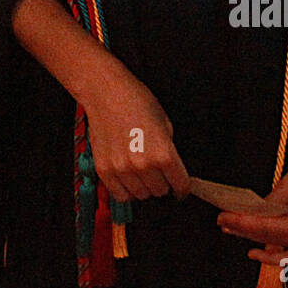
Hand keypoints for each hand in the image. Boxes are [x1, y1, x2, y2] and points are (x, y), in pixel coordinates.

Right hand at [79, 65, 189, 204]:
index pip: (180, 185)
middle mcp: (143, 164)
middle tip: (158, 172)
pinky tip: (128, 177)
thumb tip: (171, 170)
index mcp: (163, 153)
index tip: (180, 187)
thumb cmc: (136, 101)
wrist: (106, 92)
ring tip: (141, 172)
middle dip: (163, 183)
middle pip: (160, 192)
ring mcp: (122, 169)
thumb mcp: (165, 123)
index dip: (183, 187)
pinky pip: (120, 195)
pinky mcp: (104, 170)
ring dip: (144, 187)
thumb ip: (169, 149)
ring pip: (141, 195)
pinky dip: (126, 190)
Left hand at [216, 143, 287, 264]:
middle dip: (243, 230)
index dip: (242, 224)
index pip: (266, 229)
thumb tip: (248, 213)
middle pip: (270, 239)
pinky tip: (255, 249)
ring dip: (254, 240)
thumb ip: (270, 203)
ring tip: (231, 231)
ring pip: (278, 247)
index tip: (223, 217)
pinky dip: (272, 250)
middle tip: (221, 221)